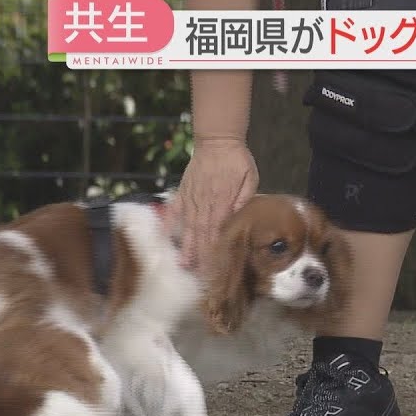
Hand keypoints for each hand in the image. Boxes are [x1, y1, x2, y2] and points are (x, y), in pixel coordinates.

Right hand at [171, 137, 257, 270]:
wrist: (217, 140)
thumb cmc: (237, 160)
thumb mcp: (250, 177)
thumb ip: (244, 198)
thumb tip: (237, 217)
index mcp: (223, 201)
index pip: (217, 231)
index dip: (214, 250)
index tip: (213, 267)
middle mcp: (204, 203)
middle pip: (201, 233)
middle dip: (200, 255)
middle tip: (198, 275)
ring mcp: (191, 198)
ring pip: (188, 226)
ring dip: (186, 245)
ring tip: (183, 263)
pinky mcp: (183, 192)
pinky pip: (174, 209)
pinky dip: (169, 223)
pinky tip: (165, 237)